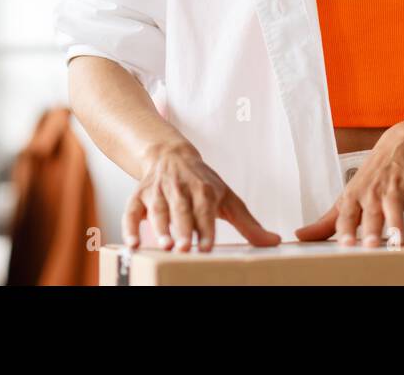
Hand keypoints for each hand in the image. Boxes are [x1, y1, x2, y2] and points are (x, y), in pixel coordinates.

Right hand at [124, 140, 281, 252]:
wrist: (170, 155)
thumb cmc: (203, 183)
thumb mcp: (228, 198)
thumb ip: (248, 223)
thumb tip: (274, 243)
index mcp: (204, 190)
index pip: (205, 211)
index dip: (205, 229)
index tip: (206, 247)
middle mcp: (180, 189)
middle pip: (181, 210)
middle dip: (182, 229)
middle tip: (184, 248)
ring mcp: (158, 191)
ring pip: (157, 210)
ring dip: (159, 228)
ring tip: (163, 246)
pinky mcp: (139, 195)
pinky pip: (131, 211)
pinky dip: (130, 226)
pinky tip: (133, 244)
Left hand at [294, 122, 403, 247]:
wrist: (403, 145)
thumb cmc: (373, 177)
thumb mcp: (349, 196)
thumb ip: (328, 221)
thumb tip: (302, 236)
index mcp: (355, 195)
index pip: (347, 213)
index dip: (345, 228)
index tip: (345, 243)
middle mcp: (374, 191)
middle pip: (372, 213)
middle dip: (371, 229)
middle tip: (370, 245)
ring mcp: (396, 188)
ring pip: (396, 209)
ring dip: (396, 226)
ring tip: (398, 244)